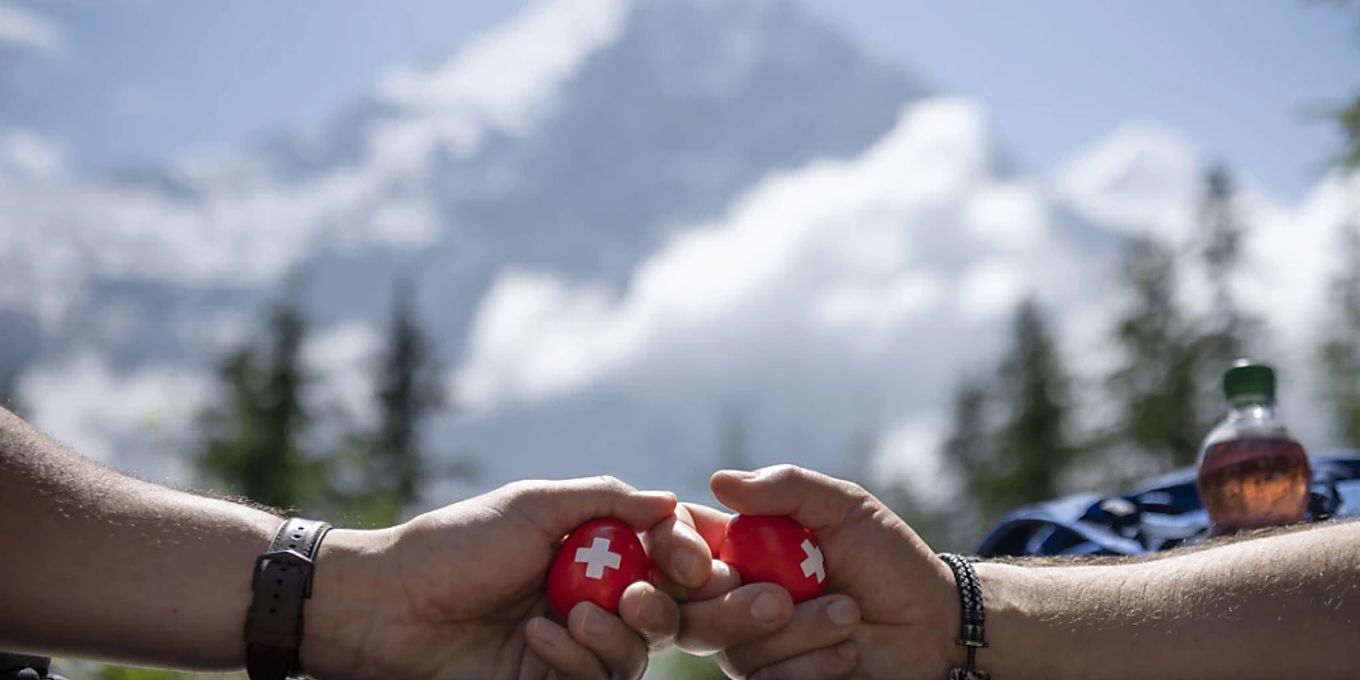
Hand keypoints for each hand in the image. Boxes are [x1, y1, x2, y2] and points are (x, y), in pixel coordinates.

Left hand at [298, 476, 710, 679]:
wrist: (389, 605)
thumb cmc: (455, 545)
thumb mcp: (532, 506)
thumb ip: (605, 500)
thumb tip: (670, 500)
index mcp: (590, 550)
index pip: (662, 556)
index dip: (685, 558)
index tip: (686, 560)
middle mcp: (589, 597)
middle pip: (662, 612)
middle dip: (659, 606)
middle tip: (633, 596)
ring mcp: (570, 645)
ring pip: (635, 655)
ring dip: (613, 636)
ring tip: (572, 616)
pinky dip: (576, 660)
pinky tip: (536, 636)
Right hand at [683, 465, 959, 679]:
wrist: (932, 623)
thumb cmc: (887, 558)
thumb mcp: (844, 507)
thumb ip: (786, 488)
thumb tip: (719, 480)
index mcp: (738, 542)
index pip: (674, 541)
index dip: (670, 551)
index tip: (700, 563)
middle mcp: (732, 591)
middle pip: (684, 607)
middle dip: (730, 609)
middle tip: (781, 601)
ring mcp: (749, 641)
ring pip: (730, 648)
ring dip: (795, 634)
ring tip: (847, 614)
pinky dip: (809, 667)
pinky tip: (847, 651)